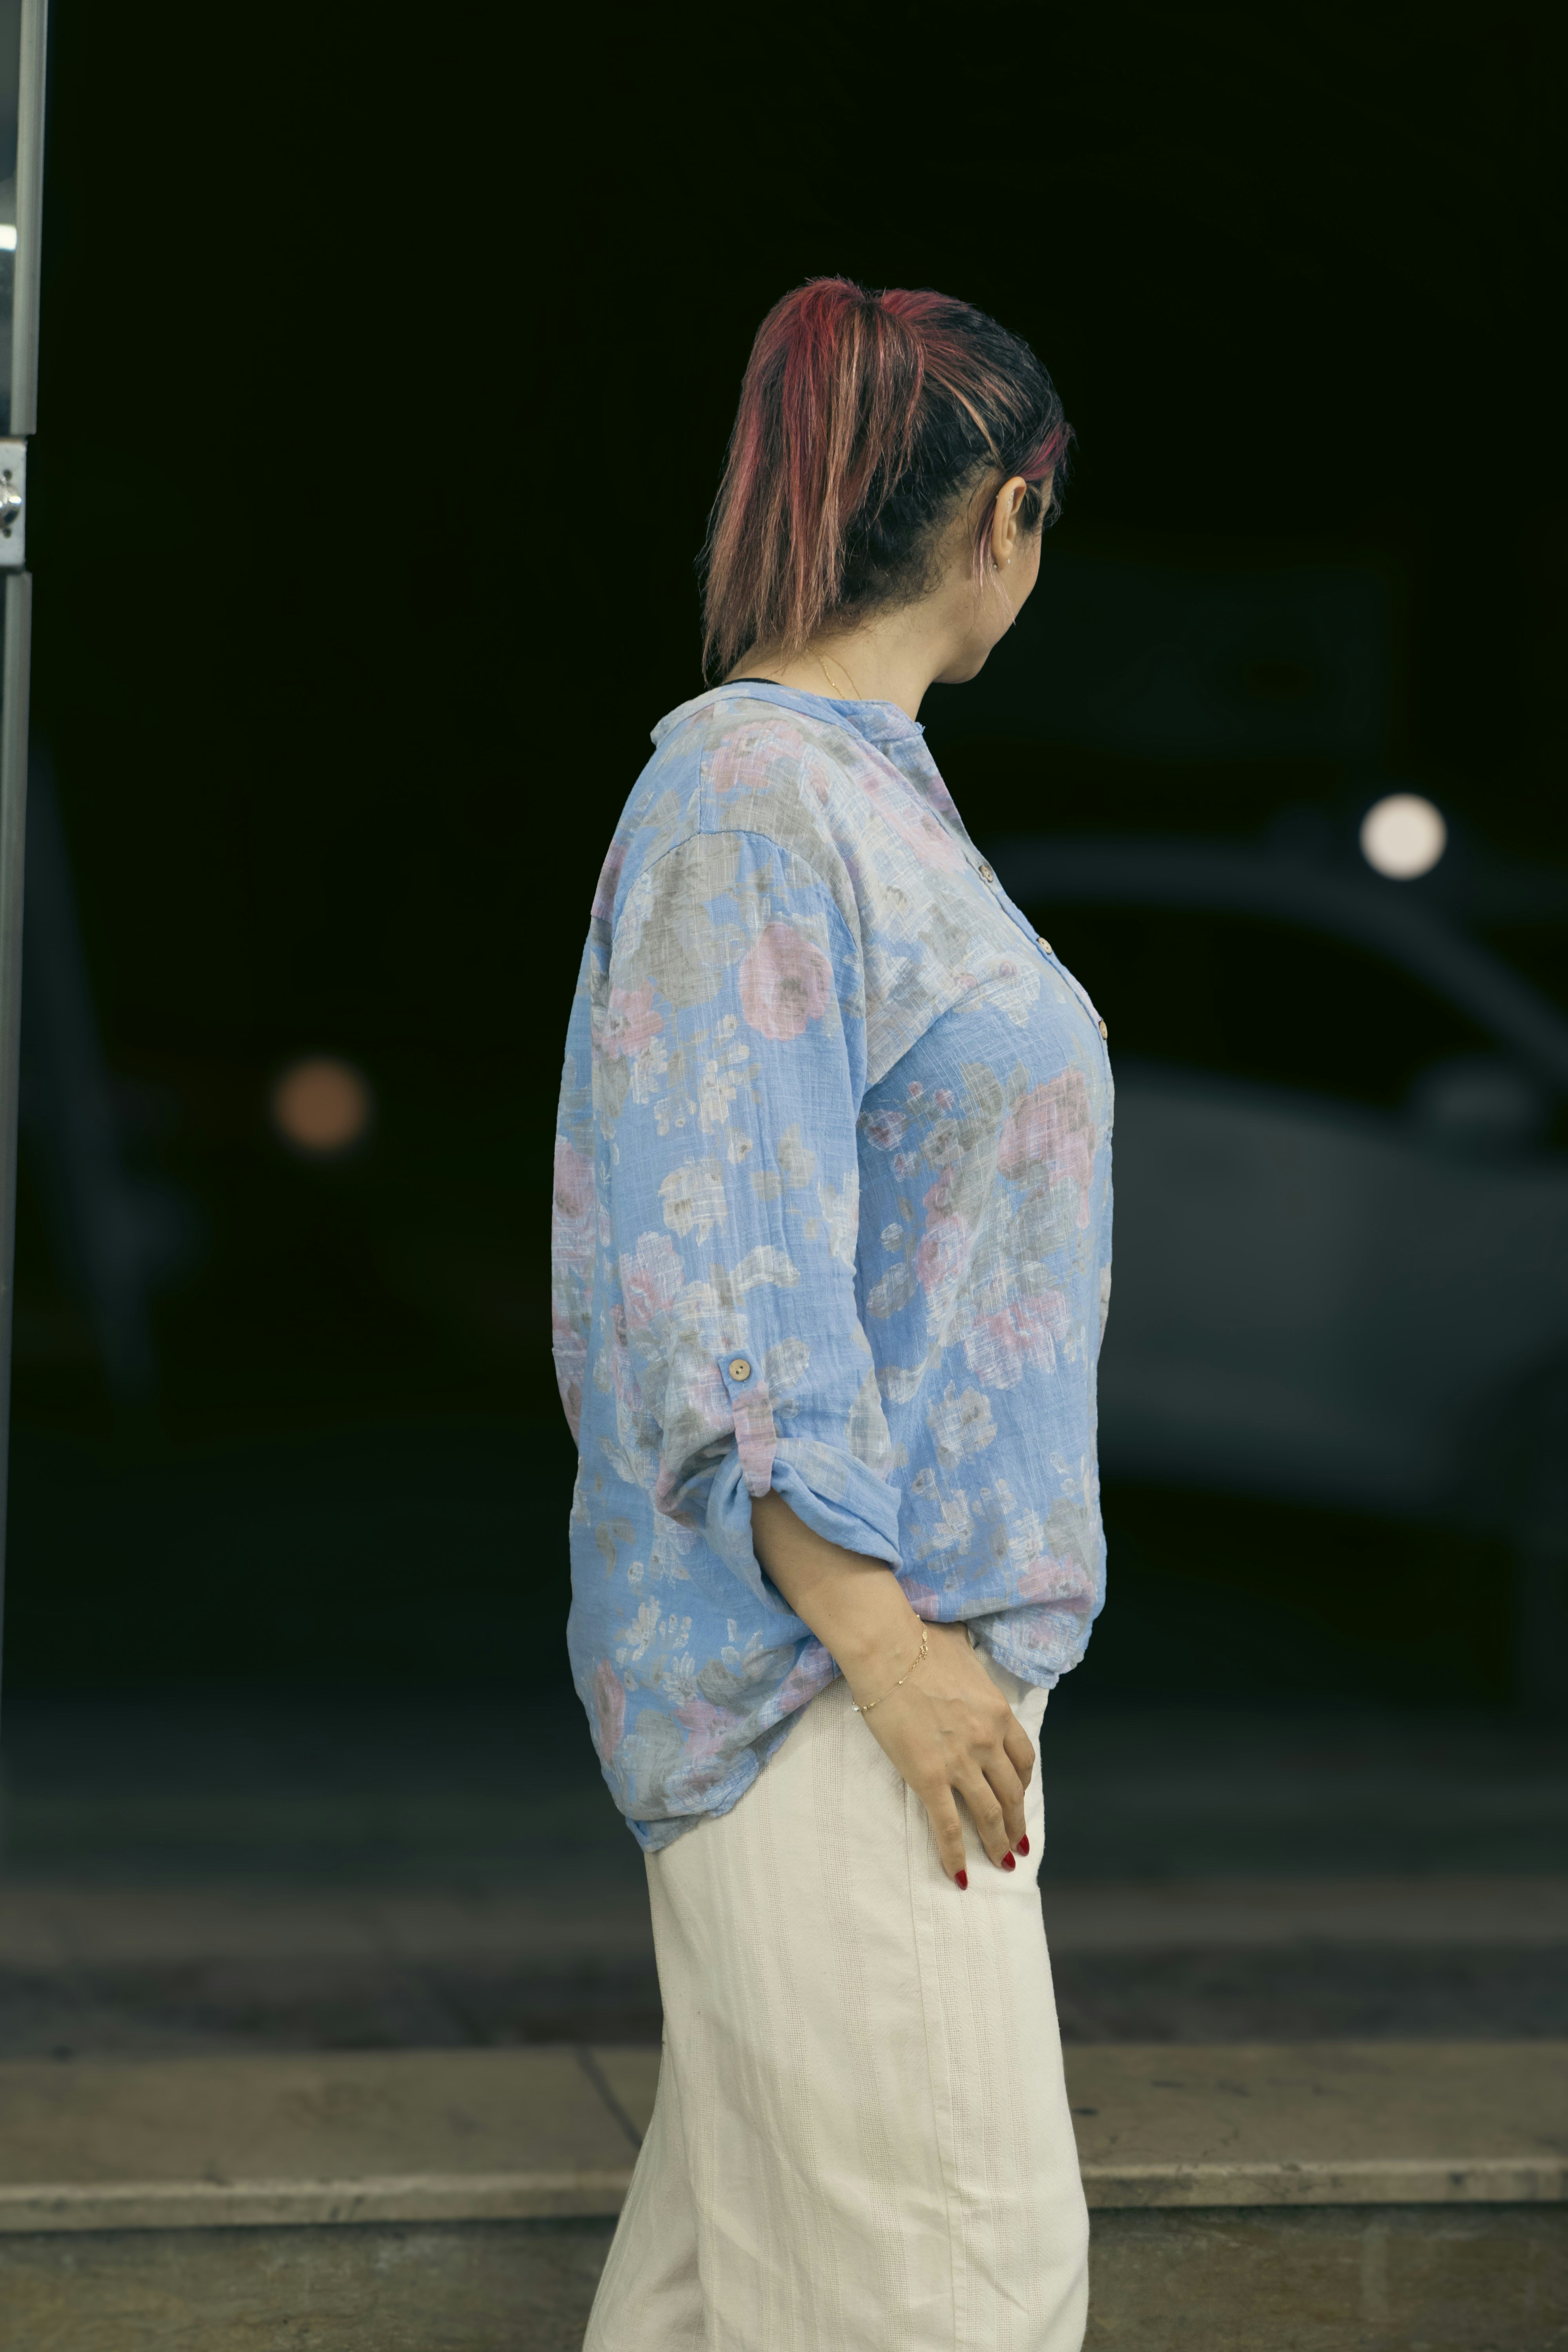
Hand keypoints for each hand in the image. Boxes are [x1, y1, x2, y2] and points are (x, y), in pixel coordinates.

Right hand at [855, 1619, 1033, 1881]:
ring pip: (989, 1813)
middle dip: (1016, 1822)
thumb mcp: (962, 1648)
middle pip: (1012, 1792)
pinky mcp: (929, 1777)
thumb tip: (962, 1649)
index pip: (1023, 1758)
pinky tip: (959, 1874)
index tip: (1019, 1796)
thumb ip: (970, 1663)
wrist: (888, 1648)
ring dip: (997, 1842)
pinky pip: (946, 1825)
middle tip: (1018, 1844)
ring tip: (1001, 1862)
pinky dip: (955, 1854)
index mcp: (999, 1712)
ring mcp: (960, 1762)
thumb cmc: (920, 1640)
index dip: (1023, 1783)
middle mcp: (988, 1741)